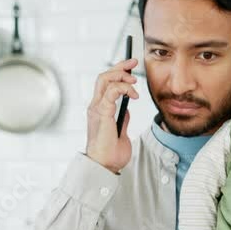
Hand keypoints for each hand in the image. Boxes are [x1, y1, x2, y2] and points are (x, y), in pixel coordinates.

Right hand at [86, 58, 139, 173]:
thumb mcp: (121, 131)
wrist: (105, 166)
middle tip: (134, 63)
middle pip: (103, 77)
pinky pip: (110, 93)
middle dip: (119, 66)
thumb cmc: (111, 153)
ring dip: (122, 76)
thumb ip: (121, 118)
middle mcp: (95, 106)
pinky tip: (133, 94)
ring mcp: (97, 109)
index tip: (131, 66)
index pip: (105, 83)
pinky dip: (123, 88)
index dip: (117, 71)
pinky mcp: (102, 114)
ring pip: (105, 80)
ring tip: (135, 83)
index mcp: (99, 109)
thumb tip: (126, 107)